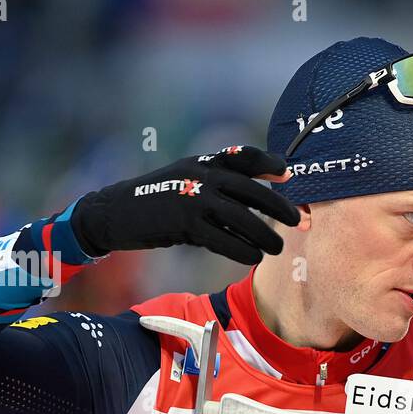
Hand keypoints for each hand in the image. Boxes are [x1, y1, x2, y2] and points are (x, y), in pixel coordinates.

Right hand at [70, 145, 299, 263]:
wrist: (115, 212)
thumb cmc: (158, 199)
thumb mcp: (187, 179)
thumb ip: (219, 184)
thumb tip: (255, 194)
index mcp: (203, 162)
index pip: (243, 156)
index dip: (268, 163)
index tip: (288, 175)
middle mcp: (201, 176)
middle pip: (251, 191)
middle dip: (278, 207)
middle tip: (297, 221)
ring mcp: (193, 199)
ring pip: (242, 218)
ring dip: (265, 235)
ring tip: (277, 248)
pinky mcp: (185, 224)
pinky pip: (223, 240)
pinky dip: (243, 249)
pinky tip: (253, 257)